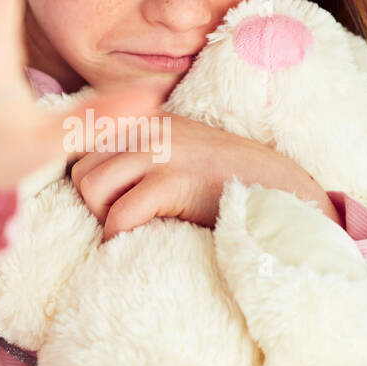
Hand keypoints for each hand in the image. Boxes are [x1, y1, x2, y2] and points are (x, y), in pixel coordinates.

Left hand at [69, 114, 341, 238]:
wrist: (285, 191)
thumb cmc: (233, 182)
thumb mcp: (184, 152)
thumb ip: (144, 154)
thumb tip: (94, 181)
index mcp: (149, 117)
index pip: (85, 139)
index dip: (85, 178)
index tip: (98, 203)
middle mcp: (150, 126)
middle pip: (81, 168)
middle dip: (92, 202)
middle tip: (121, 222)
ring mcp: (161, 151)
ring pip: (91, 190)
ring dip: (104, 220)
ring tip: (131, 233)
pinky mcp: (174, 182)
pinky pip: (119, 216)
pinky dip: (118, 239)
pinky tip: (133, 248)